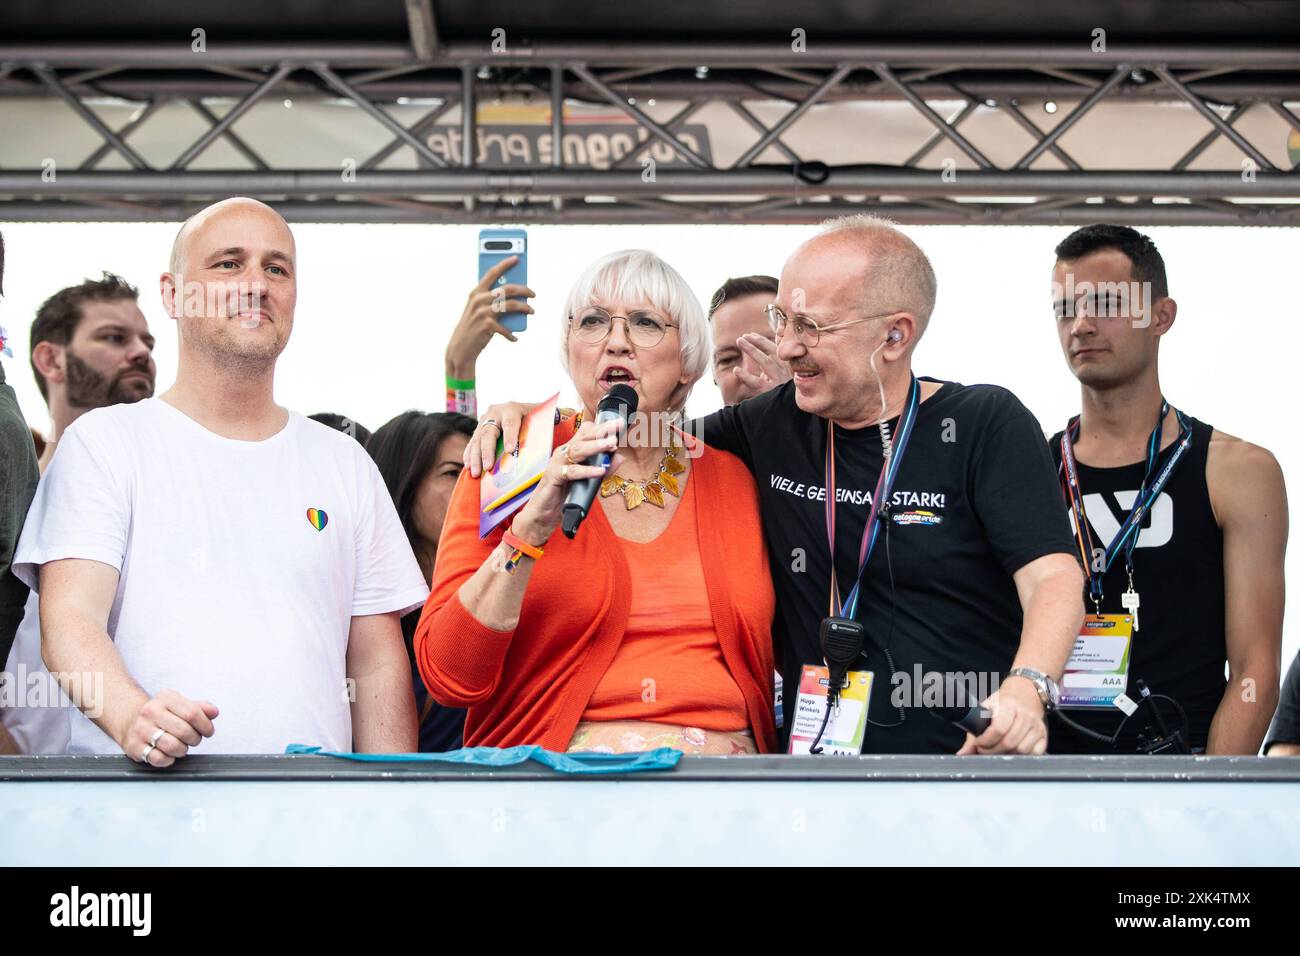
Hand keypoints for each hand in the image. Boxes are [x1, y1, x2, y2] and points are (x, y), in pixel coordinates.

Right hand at [121, 689, 218, 767]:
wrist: (130, 720)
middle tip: (194, 739)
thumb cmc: (162, 714)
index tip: (208, 731)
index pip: (193, 713)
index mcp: (166, 698)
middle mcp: (151, 712)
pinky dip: (169, 759)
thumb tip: (214, 712)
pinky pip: (159, 759)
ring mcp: (140, 729)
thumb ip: (200, 707)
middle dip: (195, 739)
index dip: (206, 725)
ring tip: (182, 746)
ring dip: (183, 750)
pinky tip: (169, 754)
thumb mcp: (180, 704)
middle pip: (184, 731)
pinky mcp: (134, 746)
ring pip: (172, 746)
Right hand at [445, 256, 534, 378]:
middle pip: (507, 289)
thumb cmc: (473, 326)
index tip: (517, 257)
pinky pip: (506, 327)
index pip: (492, 273)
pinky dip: (511, 334)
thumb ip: (493, 302)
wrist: (460, 347)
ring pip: (511, 305)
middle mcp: (479, 299)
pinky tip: (514, 338)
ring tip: (531, 311)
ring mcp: (483, 312)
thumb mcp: (479, 310)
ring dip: (525, 308)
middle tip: (533, 294)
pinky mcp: (487, 325)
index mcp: (476, 292)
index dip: (504, 264)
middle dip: (523, 289)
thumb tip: (516, 297)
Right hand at [465, 401, 537, 476]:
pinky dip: (470, 455)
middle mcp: (496, 412)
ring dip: (475, 457)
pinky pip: (472, 442)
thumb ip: (539, 432)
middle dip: (487, 451)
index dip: (510, 437)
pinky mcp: (479, 428)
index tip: (509, 450)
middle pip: (489, 432)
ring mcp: (485, 419)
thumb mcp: (539, 421)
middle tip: (488, 467)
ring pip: (478, 438)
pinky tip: (468, 467)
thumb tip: (541, 453)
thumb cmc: (535, 419)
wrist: (525, 409)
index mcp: (513, 409)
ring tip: (476, 472)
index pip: (510, 423)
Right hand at [511, 420, 623, 543]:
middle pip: (584, 437)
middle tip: (618, 425)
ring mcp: (557, 463)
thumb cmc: (563, 496)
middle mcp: (564, 453)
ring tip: (612, 444)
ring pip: (578, 450)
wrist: (543, 515)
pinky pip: (572, 472)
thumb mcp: (589, 482)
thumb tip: (620, 458)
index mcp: (571, 452)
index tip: (619, 423)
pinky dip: (587, 471)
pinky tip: (600, 471)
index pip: (586, 433)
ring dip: (596, 446)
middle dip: (602, 430)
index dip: (602, 427)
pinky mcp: (553, 476)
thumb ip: (604, 469)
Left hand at [732, 333, 791, 395]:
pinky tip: (736, 370)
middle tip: (742, 337)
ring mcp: (779, 382)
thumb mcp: (780, 380)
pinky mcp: (771, 393)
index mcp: (789, 368)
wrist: (792, 416)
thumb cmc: (785, 396)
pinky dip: (746, 376)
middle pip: (771, 352)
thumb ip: (770, 369)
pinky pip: (757, 383)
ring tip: (739, 341)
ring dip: (752, 350)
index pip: (776, 350)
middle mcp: (786, 373)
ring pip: (765, 362)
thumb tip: (757, 355)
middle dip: (757, 342)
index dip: (763, 341)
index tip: (751, 335)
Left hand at [955, 678, 1046, 754]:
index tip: (979, 743)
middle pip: (1009, 742)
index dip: (986, 741)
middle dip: (992, 751)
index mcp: (1008, 706)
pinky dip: (1022, 756)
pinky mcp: (1044, 735)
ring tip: (997, 750)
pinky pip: (1034, 753)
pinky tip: (1012, 750)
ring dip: (1006, 754)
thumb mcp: (986, 710)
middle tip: (985, 750)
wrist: (1026, 692)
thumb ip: (973, 733)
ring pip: (1021, 750)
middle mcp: (1025, 715)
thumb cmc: (1003, 703)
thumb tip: (962, 754)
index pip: (998, 729)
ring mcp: (1036, 726)